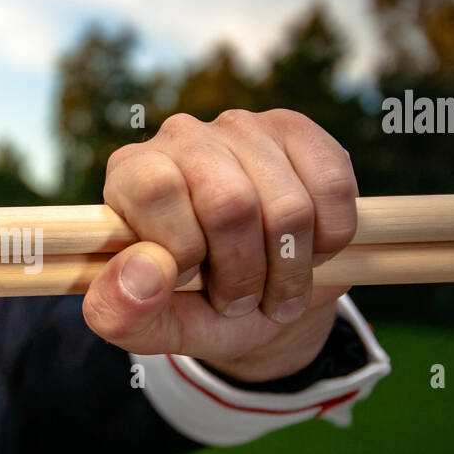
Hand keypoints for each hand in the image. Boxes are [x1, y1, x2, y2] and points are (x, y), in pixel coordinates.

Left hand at [82, 109, 357, 382]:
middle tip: (242, 301)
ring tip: (275, 288)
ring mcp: (241, 127)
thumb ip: (121, 310)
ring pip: (289, 206)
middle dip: (245, 274)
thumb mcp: (147, 326)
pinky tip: (309, 251)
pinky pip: (332, 186)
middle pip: (231, 204)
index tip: (193, 281)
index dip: (184, 251)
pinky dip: (330, 239)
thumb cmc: (193, 307)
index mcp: (131, 175)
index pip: (156, 190)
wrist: (259, 300)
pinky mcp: (296, 130)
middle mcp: (181, 136)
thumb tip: (146, 270)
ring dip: (290, 269)